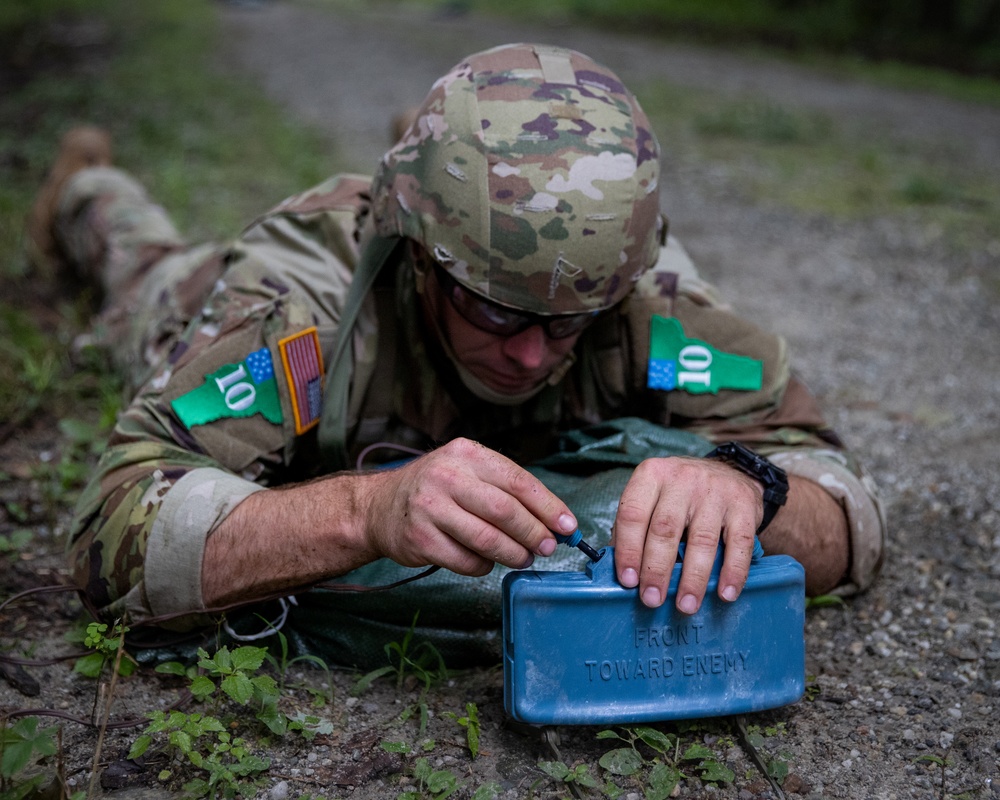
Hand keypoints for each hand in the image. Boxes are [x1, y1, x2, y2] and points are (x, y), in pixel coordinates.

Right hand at [360, 438, 577, 575]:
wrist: (380, 506)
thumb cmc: (437, 489)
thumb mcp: (468, 471)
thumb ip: (506, 490)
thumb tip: (554, 521)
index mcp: (466, 454)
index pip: (518, 481)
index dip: (548, 506)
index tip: (567, 525)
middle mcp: (446, 477)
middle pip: (505, 511)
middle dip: (534, 534)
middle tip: (549, 547)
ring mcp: (430, 509)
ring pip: (487, 540)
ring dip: (514, 554)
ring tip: (524, 558)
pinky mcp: (420, 540)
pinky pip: (466, 561)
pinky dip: (484, 566)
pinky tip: (487, 562)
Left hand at [611, 457, 762, 612]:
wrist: (731, 474)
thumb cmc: (681, 496)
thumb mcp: (654, 498)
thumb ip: (635, 529)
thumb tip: (622, 571)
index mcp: (652, 475)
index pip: (632, 513)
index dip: (628, 550)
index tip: (628, 581)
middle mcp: (682, 478)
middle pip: (664, 529)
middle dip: (656, 570)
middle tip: (652, 599)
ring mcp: (715, 491)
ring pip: (701, 540)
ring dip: (693, 578)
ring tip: (686, 605)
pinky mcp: (744, 505)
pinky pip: (738, 543)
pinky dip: (732, 572)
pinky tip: (724, 593)